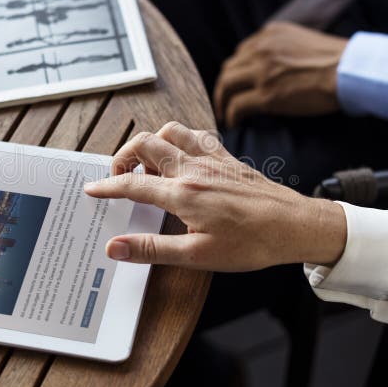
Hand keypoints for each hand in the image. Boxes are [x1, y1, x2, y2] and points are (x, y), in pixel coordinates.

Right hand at [83, 121, 346, 270]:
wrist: (295, 226)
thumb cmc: (251, 243)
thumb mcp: (197, 256)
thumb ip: (152, 249)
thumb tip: (115, 248)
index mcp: (183, 194)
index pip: (132, 184)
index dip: (107, 187)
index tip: (92, 189)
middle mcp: (193, 168)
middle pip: (145, 144)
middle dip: (123, 156)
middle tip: (118, 177)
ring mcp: (211, 158)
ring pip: (170, 130)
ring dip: (151, 142)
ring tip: (148, 166)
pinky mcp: (226, 157)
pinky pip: (196, 134)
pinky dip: (179, 138)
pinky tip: (180, 156)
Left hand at [214, 21, 348, 127]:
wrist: (351, 72)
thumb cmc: (339, 61)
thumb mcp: (305, 42)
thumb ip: (286, 48)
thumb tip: (279, 68)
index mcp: (271, 34)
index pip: (242, 52)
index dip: (237, 70)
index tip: (237, 83)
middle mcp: (262, 49)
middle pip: (229, 68)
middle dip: (225, 86)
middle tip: (224, 101)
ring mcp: (262, 71)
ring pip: (227, 86)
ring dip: (222, 101)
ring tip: (224, 115)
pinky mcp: (267, 95)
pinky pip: (237, 106)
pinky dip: (230, 116)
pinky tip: (233, 124)